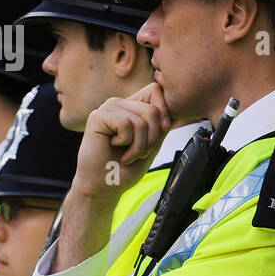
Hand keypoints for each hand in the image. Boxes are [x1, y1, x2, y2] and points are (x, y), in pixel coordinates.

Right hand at [72, 83, 171, 200]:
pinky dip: (127, 143)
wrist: (105, 185)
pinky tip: (114, 148)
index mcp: (132, 107)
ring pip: (141, 120)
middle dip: (152, 139)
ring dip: (139, 146)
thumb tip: (177, 108)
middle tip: (137, 152)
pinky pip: (126, 124)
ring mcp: (107, 108)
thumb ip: (162, 125)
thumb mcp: (152, 144)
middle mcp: (119, 104)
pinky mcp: (97, 116)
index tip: (162, 132)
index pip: (155, 90)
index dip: (165, 111)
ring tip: (126, 154)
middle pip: (153, 110)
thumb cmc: (126, 168)